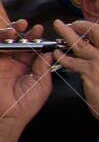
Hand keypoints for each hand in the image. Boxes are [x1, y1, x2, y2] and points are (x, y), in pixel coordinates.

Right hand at [0, 19, 51, 141]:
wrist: (9, 115)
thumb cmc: (26, 103)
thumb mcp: (42, 83)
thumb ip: (44, 66)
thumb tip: (50, 51)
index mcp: (29, 67)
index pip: (33, 48)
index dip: (37, 38)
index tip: (41, 31)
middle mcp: (16, 62)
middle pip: (20, 41)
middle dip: (25, 32)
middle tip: (31, 26)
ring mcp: (3, 62)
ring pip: (6, 41)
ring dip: (12, 31)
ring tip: (19, 26)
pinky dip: (1, 38)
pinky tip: (8, 34)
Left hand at [52, 20, 98, 128]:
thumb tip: (98, 49)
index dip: (98, 28)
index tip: (89, 30)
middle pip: (96, 30)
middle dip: (82, 24)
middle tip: (72, 24)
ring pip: (80, 42)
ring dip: (66, 33)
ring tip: (58, 26)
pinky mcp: (89, 71)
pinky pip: (71, 60)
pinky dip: (61, 55)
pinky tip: (56, 53)